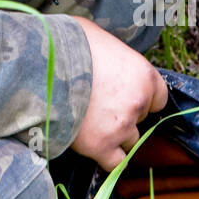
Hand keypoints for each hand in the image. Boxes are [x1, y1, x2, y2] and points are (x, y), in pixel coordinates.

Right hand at [71, 17, 168, 170]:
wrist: (39, 67)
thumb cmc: (65, 43)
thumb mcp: (96, 36)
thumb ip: (111, 53)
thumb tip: (104, 54)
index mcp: (143, 74)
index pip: (159, 98)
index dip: (142, 98)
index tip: (125, 96)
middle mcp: (138, 102)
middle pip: (141, 119)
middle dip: (124, 115)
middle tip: (100, 107)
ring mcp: (121, 126)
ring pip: (129, 140)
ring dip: (115, 136)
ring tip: (91, 124)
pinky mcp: (100, 146)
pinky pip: (115, 163)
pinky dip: (106, 158)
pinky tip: (93, 147)